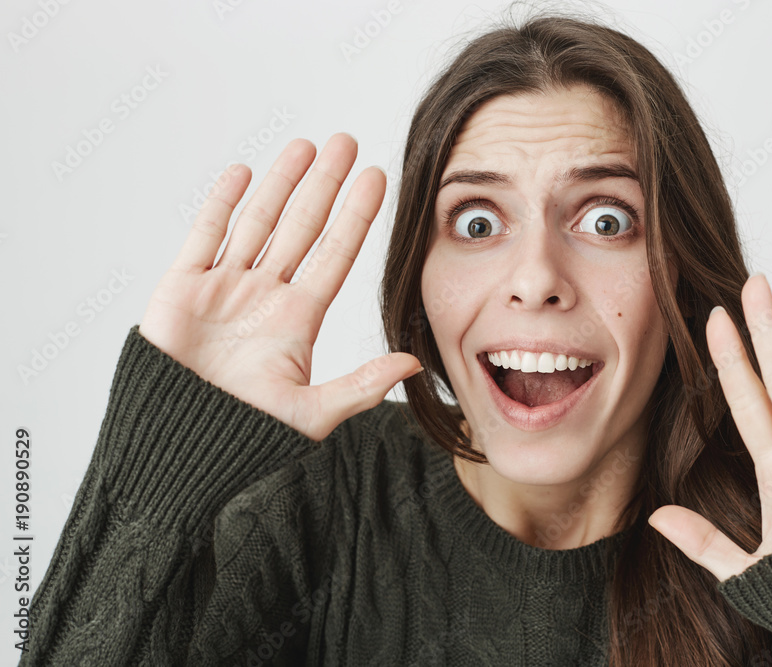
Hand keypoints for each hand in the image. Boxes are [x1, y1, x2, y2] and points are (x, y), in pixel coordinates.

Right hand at [139, 135, 422, 441]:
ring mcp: (225, 287)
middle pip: (302, 227)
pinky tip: (243, 172)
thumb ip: (362, 386)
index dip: (356, 215)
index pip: (336, 254)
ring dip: (281, 184)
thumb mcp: (311, 413)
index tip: (377, 178)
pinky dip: (221, 204)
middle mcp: (266, 295)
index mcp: (298, 319)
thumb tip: (414, 363)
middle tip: (346, 141)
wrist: (177, 446)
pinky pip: (204, 236)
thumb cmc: (243, 435)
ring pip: (258, 222)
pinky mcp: (182, 288)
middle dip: (324, 184)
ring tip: (305, 146)